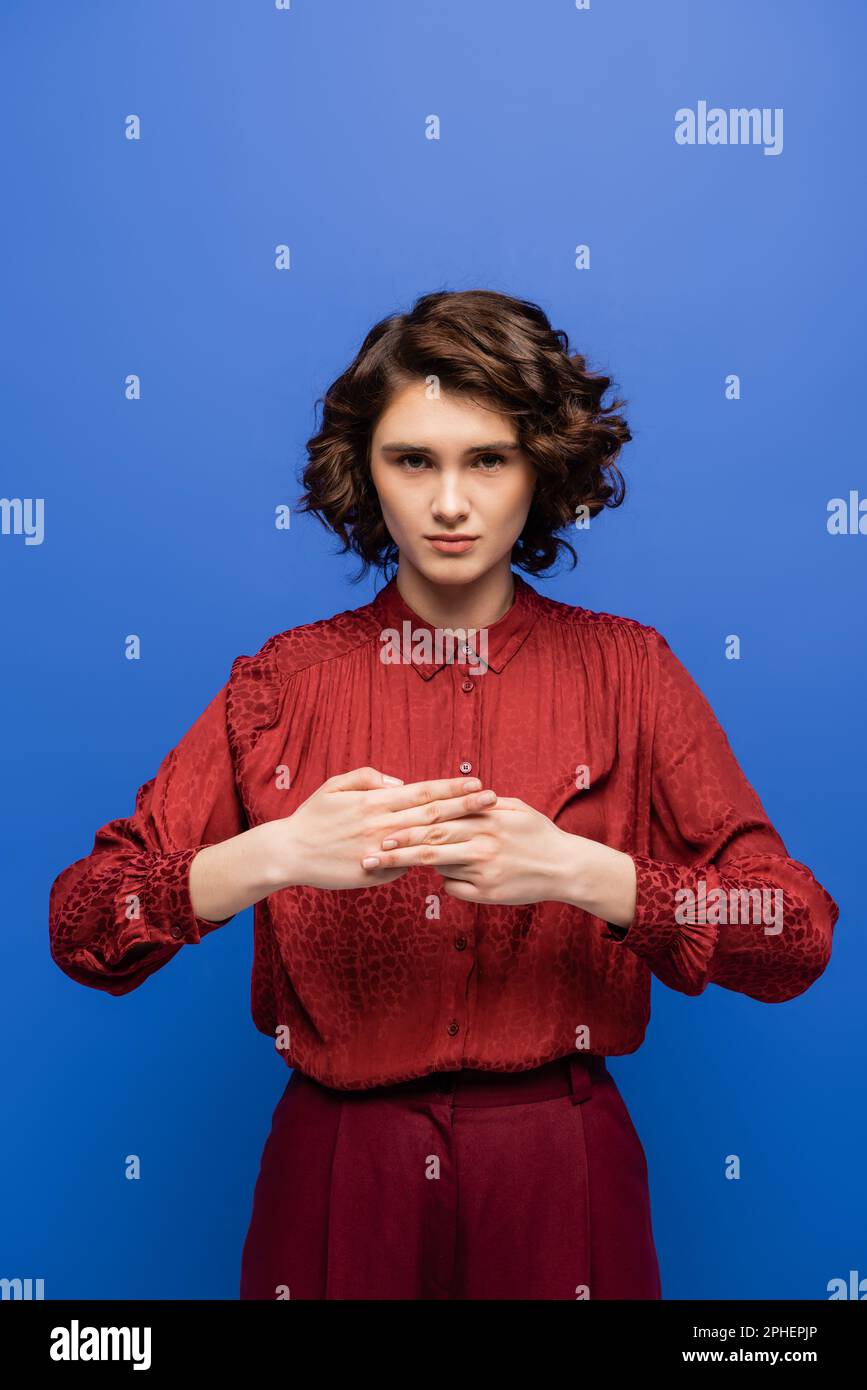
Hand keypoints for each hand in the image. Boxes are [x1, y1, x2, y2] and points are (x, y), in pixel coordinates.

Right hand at [265, 766, 497, 891]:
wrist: (289, 854)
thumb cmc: (313, 818)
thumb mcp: (334, 786)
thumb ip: (367, 778)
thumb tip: (398, 783)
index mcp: (375, 801)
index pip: (422, 791)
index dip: (451, 787)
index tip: (476, 781)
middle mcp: (382, 825)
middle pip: (432, 814)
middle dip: (465, 805)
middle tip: (493, 799)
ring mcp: (380, 851)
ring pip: (425, 841)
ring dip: (456, 833)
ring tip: (482, 827)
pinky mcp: (375, 874)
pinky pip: (406, 867)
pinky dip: (428, 863)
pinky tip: (454, 862)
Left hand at [360, 794, 575, 905]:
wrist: (566, 868)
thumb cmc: (538, 835)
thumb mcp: (516, 809)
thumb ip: (483, 805)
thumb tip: (454, 799)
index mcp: (486, 819)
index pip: (438, 820)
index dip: (407, 824)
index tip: (381, 827)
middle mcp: (482, 844)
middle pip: (429, 844)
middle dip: (395, 847)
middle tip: (366, 852)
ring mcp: (484, 871)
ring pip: (438, 866)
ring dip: (408, 865)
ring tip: (379, 866)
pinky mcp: (488, 894)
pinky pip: (454, 888)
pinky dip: (446, 882)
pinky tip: (447, 877)